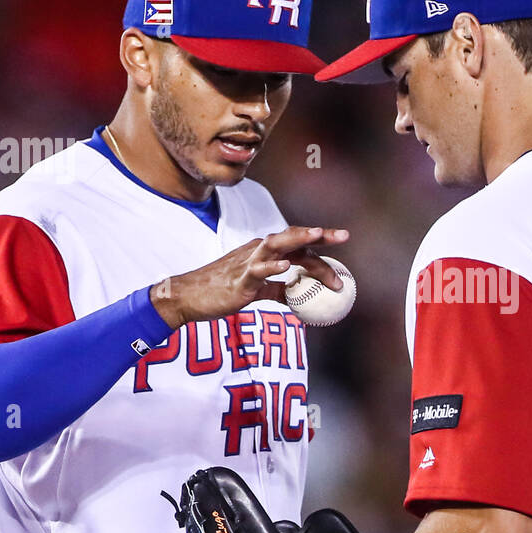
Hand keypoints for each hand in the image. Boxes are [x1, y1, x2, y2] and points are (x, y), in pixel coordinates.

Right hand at [150, 226, 348, 326]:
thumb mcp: (256, 290)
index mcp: (265, 254)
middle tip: (343, 235)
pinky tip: (285, 267)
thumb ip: (276, 289)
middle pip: (292, 238)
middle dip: (318, 235)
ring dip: (298, 239)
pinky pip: (256, 271)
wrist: (187, 297)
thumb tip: (296, 295)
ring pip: (276, 246)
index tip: (342, 241)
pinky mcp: (238, 279)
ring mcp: (248, 263)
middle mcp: (258, 252)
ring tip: (317, 235)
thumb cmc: (221, 292)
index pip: (297, 246)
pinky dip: (271, 267)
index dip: (320, 244)